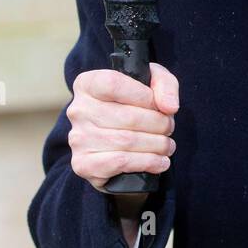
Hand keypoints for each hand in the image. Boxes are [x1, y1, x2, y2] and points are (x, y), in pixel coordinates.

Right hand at [67, 62, 178, 195]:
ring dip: (157, 145)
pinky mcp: (83, 164)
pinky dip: (147, 162)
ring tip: (167, 145)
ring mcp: (78, 138)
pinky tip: (160, 162)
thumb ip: (165, 84)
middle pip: (127, 117)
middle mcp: (78, 110)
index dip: (144, 96)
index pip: (114, 84)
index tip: (160, 106)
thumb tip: (169, 107)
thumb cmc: (136, 105)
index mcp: (88, 84)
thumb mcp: (153, 82)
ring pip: (127, 141)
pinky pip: (120, 162)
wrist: (120, 142)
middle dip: (159, 124)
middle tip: (169, 128)